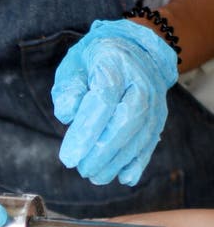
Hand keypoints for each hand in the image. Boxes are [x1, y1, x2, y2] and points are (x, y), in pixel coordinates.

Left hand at [52, 19, 177, 185]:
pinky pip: (151, 141)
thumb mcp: (73, 67)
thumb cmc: (94, 62)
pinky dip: (138, 162)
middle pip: (126, 120)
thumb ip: (67, 91)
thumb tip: (68, 114)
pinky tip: (123, 177)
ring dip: (117, 161)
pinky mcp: (159, 116)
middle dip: (103, 151)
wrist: (131, 49)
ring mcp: (154, 100)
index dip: (85, 132)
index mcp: (115, 64)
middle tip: (82, 170)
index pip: (102, 101)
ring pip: (140, 134)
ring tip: (95, 176)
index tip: (68, 158)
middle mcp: (140, 81)